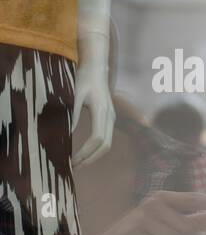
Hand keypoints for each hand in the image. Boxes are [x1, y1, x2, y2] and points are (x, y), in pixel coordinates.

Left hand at [71, 31, 114, 167]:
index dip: (85, 153)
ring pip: (107, 144)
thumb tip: (64, 136)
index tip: (71, 161)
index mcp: (103, 112)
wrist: (97, 67)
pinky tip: (84, 151)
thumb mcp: (74, 95)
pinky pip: (105, 138)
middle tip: (73, 167)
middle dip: (90, 159)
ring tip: (78, 162)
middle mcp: (111, 117)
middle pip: (105, 146)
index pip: (97, 139)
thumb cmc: (83, 78)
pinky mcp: (109, 118)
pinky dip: (95, 149)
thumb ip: (71, 115)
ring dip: (94, 156)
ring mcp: (112, 118)